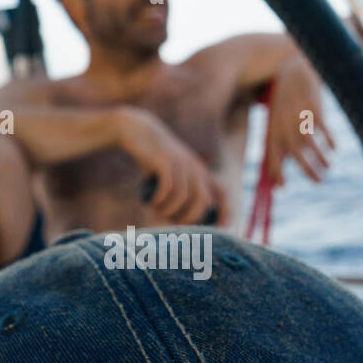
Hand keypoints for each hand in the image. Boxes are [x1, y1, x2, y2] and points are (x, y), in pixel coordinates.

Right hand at [116, 106, 228, 224]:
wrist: (138, 130)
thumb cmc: (153, 160)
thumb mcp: (171, 175)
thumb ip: (177, 195)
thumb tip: (178, 225)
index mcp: (201, 172)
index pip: (222, 196)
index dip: (224, 214)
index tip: (218, 232)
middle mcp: (196, 167)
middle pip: (202, 202)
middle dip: (188, 219)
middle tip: (170, 224)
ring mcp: (181, 162)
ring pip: (183, 197)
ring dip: (168, 210)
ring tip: (155, 209)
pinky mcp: (165, 159)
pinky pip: (169, 187)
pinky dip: (160, 199)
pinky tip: (151, 201)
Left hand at [264, 57, 334, 185]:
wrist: (295, 69)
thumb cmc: (285, 101)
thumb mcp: (277, 120)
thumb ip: (279, 143)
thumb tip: (278, 168)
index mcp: (273, 128)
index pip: (272, 155)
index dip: (276, 172)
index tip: (283, 187)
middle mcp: (284, 124)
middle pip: (294, 153)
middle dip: (307, 170)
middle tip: (319, 183)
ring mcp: (299, 115)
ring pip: (310, 143)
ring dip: (320, 158)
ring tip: (328, 168)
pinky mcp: (314, 107)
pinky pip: (322, 130)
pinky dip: (329, 142)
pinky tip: (335, 150)